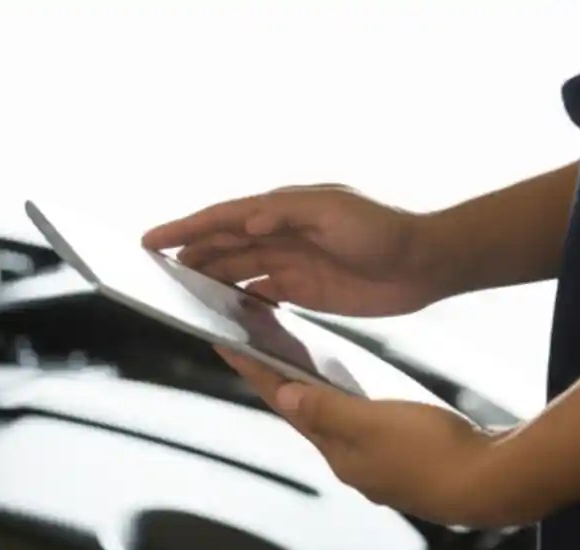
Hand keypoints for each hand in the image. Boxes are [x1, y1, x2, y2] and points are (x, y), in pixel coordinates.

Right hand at [143, 185, 445, 316]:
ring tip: (179, 292)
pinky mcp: (307, 289)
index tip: (152, 239)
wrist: (426, 263)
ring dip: (210, 277)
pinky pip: (262, 293)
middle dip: (189, 253)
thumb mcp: (336, 212)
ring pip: (238, 268)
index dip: (186, 226)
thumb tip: (247, 219)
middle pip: (224, 243)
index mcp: (284, 208)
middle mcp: (283, 232)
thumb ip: (288, 213)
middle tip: (154, 271)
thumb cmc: (385, 231)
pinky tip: (223, 311)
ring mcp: (293, 261)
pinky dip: (240, 300)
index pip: (224, 216)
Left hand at [214, 348, 527, 527]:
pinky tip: (367, 404)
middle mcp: (355, 467)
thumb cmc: (436, 454)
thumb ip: (327, 409)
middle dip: (283, 387)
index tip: (224, 346)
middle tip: (259, 353)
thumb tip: (285, 397)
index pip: (286, 406)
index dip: (256, 374)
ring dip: (319, 402)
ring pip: (340, 429)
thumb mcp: (373, 423)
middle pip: (308, 418)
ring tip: (306, 373)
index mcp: (339, 454)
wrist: (495, 488)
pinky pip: (370, 435)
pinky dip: (356, 414)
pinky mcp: (412, 467)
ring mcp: (384, 471)